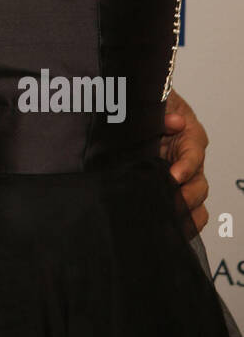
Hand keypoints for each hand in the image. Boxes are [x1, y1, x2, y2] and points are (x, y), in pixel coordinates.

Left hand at [161, 88, 208, 231]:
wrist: (136, 110)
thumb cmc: (151, 105)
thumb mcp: (157, 102)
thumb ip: (163, 112)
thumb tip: (175, 122)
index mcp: (189, 137)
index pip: (193, 155)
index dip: (186, 167)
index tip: (173, 176)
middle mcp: (190, 161)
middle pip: (199, 185)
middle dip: (185, 198)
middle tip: (167, 204)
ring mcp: (182, 178)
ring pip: (196, 202)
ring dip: (186, 215)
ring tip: (170, 225)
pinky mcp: (171, 189)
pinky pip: (187, 212)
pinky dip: (182, 224)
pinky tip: (169, 233)